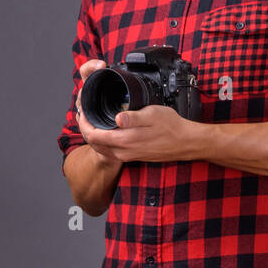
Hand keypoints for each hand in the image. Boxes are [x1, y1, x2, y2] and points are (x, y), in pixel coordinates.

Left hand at [78, 97, 201, 166]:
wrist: (185, 143)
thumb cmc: (171, 127)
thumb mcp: (152, 115)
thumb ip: (133, 117)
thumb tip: (117, 118)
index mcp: (125, 141)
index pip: (93, 136)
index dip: (84, 123)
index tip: (83, 111)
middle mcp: (123, 152)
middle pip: (94, 144)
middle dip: (85, 129)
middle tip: (84, 114)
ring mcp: (128, 156)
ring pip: (101, 149)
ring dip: (93, 136)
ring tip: (92, 120)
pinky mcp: (132, 157)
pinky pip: (110, 151)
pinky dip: (103, 141)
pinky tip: (106, 131)